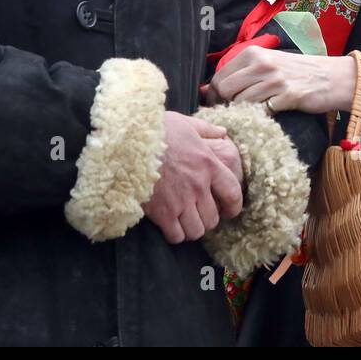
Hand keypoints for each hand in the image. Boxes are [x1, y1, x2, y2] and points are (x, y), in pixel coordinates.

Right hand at [144, 113, 243, 243]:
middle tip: (198, 214)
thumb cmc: (155, 130)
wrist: (127, 143)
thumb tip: (223, 132)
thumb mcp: (185, 124)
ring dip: (192, 228)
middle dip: (207, 219)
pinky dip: (175, 234)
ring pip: (197, 230)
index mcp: (208, 164)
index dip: (233, 207)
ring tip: (184, 222)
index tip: (229, 211)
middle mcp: (198, 186)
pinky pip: (176, 235)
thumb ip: (206, 130)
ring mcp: (181, 201)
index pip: (233, 193)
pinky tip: (169, 226)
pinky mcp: (162, 213)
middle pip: (213, 218)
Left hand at [209, 46, 356, 114]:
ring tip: (251, 116)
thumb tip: (206, 90)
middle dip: (224, 105)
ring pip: (241, 102)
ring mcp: (276, 80)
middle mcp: (263, 63)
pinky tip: (267, 117)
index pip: (220, 77)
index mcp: (254, 53)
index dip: (215, 96)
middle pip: (225, 89)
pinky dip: (260, 118)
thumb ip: (240, 74)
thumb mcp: (268, 65)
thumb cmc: (297, 73)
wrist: (333, 77)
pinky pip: (262, 112)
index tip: (221, 105)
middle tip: (232, 114)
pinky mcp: (288, 96)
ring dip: (243, 113)